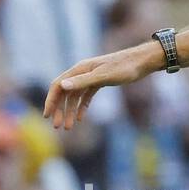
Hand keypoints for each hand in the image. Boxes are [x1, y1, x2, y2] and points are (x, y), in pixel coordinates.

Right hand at [44, 40, 162, 129]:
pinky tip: (81, 118)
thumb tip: (62, 86)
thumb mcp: (103, 76)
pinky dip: (82, 107)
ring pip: (75, 96)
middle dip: (60, 110)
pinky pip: (86, 96)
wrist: (141, 62)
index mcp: (79, 70)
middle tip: (58, 127)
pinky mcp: (100, 82)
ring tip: (69, 127)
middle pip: (64, 93)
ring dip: (70, 112)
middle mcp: (82, 73)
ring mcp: (90, 77)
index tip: (47, 116)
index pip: (58, 86)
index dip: (51, 101)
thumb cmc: (124, 67)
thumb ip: (83, 81)